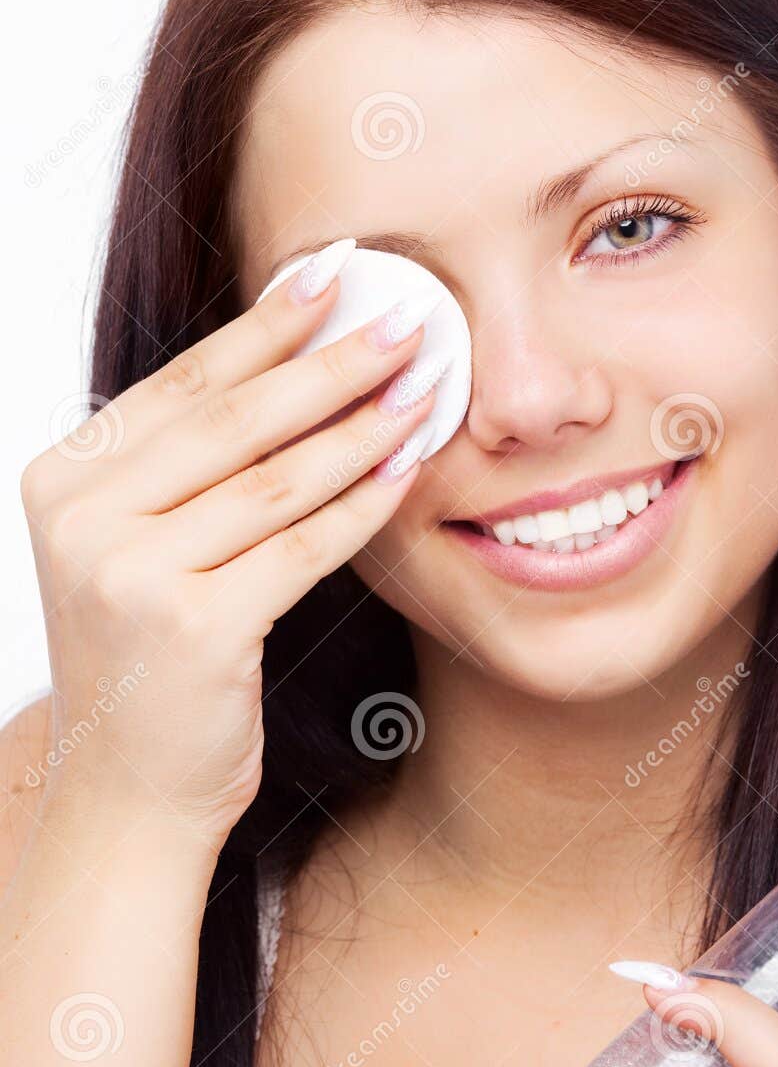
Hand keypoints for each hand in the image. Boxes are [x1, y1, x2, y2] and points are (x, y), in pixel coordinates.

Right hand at [20, 240, 433, 853]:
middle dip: (329, 362)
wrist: (127, 793)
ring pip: (275, 479)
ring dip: (361, 427)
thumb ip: (184, 470)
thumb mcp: (138, 550)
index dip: (266, 326)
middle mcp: (82, 518)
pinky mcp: (193, 627)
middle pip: (232, 419)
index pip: (183, 384)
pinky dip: (362, 505)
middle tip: (407, 320)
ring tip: (424, 386)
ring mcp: (129, 572)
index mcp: (63, 481)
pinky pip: (301, 547)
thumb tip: (293, 367)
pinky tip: (408, 470)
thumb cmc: (151, 664)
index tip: (334, 273)